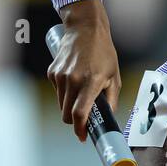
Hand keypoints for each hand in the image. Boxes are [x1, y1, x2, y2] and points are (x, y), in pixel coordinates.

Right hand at [50, 1, 121, 140]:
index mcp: (91, 82)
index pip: (80, 114)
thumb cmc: (104, 52)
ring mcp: (60, 76)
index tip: (83, 137)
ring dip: (70, 107)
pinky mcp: (52, 72)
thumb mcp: (114, 76)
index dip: (80, 129)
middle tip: (85, 119)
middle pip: (67, 114)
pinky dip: (64, 94)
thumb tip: (107, 118)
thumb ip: (111, 100)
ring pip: (61, 105)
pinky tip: (74, 81)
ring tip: (82, 95)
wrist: (85, 28)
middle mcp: (73, 80)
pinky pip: (57, 92)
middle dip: (75, 121)